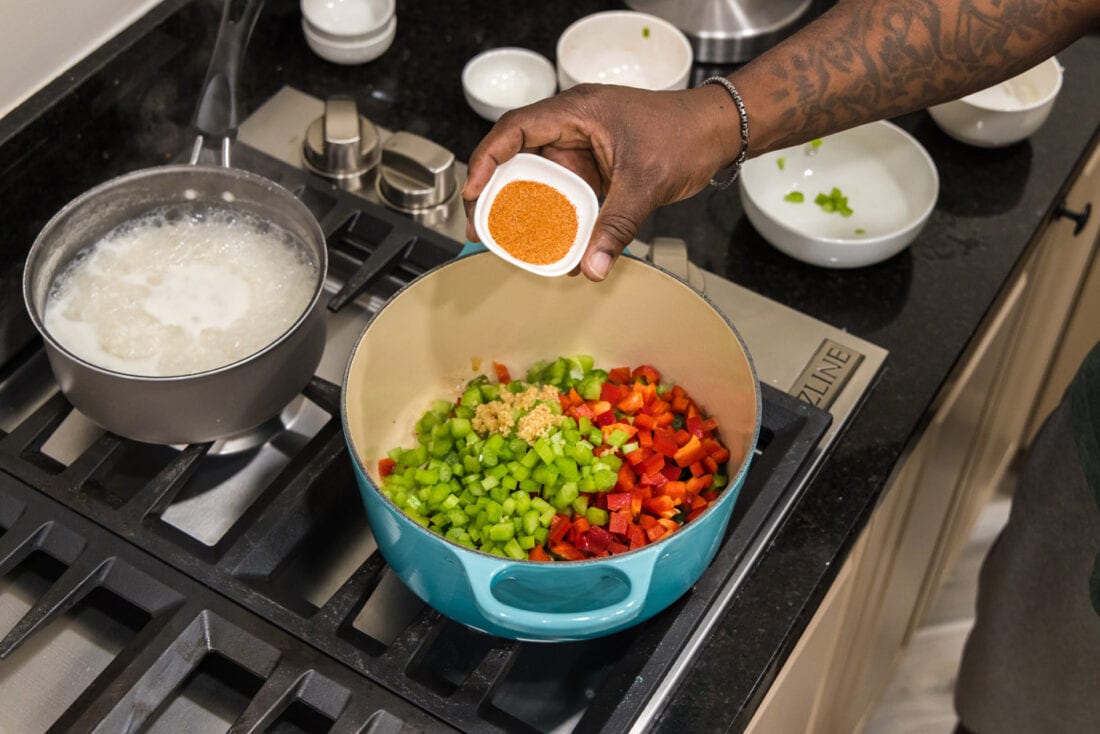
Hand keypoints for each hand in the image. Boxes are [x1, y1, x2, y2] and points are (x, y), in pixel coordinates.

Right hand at [462, 83, 735, 280]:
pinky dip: (553, 216)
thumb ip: (617, 226)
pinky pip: (563, 193)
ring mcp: (582, 148)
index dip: (487, 159)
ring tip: (507, 241)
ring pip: (539, 178)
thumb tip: (593, 266)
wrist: (717, 133)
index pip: (516, 129)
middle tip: (481, 227)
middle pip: (517, 157)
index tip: (474, 192)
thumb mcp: (646, 183)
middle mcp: (572, 127)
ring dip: (523, 209)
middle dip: (495, 192)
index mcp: (577, 112)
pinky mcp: (593, 168)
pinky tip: (550, 244)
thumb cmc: (685, 134)